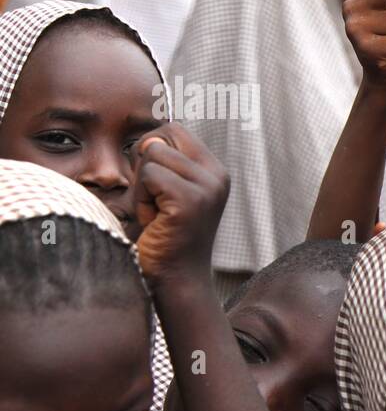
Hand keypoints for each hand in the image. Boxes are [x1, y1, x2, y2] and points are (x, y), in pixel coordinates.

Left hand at [129, 124, 229, 286]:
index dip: (152, 152)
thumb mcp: (170, 191)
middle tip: (155, 203)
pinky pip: (149, 176)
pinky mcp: (190, 201)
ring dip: (142, 186)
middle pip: (160, 137)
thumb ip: (166, 162)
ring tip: (155, 213)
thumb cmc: (164, 237)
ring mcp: (207, 188)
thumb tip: (149, 138)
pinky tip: (154, 220)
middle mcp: (217, 175)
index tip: (158, 188)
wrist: (176, 280)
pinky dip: (142, 198)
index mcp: (215, 171)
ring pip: (152, 154)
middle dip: (145, 166)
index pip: (173, 130)